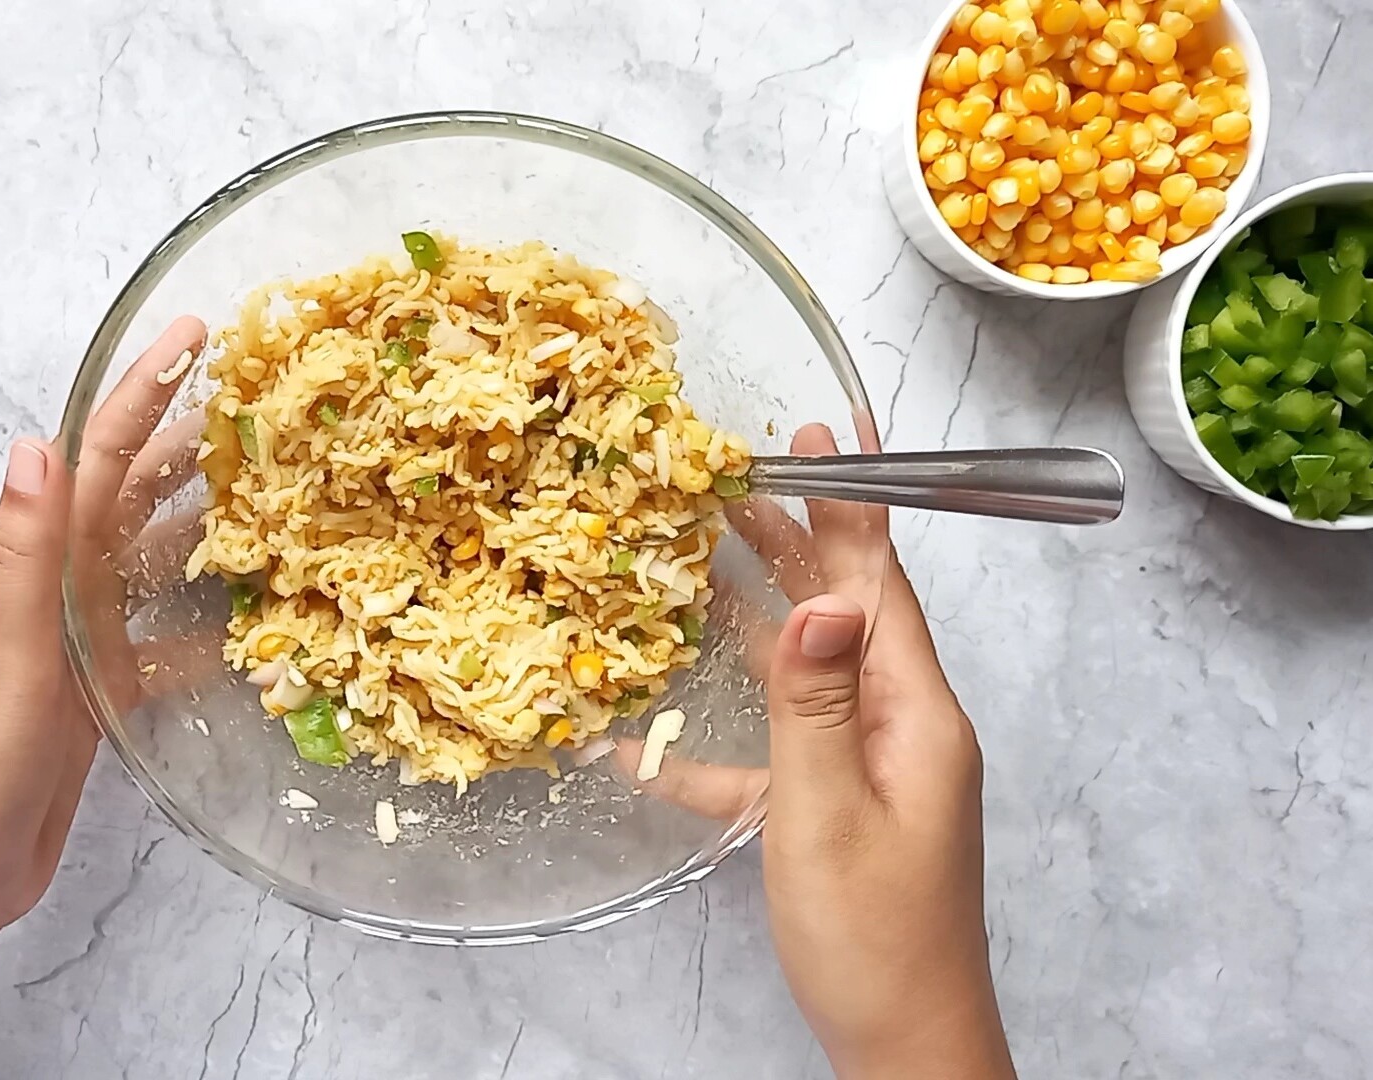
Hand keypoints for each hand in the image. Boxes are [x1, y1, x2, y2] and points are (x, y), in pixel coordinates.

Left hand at [0, 319, 209, 1079]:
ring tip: (267, 491)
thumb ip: (21, 554)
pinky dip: (202, 626)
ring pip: (151, 564)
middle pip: (130, 498)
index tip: (196, 334)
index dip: (142, 393)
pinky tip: (248, 624)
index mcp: (34, 568)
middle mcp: (56, 592)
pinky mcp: (99, 695)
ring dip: (201, 524)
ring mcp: (78, 643)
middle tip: (254, 398)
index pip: (95, 459)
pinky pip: (161, 640)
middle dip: (183, 441)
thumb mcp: (3, 654)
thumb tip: (32, 444)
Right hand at [615, 422, 1011, 1077]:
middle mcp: (900, 727)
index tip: (831, 436)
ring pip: (808, 670)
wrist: (904, 1045)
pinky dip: (717, 746)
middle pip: (846, 610)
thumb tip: (820, 598)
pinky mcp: (835, 812)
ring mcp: (870, 769)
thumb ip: (815, 701)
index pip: (882, 584)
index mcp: (913, 714)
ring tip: (708, 556)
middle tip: (747, 477)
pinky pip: (772, 757)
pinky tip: (643, 749)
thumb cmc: (875, 938)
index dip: (853, 507)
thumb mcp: (828, 811)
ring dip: (760, 616)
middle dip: (800, 540)